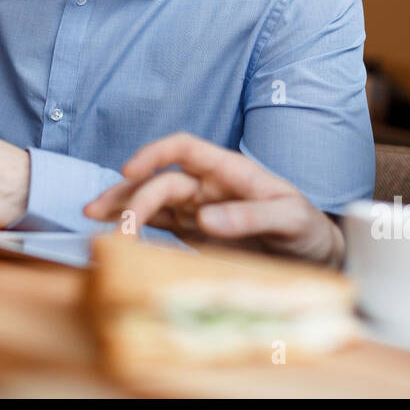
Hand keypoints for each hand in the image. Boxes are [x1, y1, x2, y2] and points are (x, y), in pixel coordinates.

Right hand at [84, 133, 344, 266]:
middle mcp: (209, 188)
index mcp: (229, 171)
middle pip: (160, 181)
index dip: (154, 154)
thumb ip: (251, 216)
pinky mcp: (196, 237)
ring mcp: (200, 212)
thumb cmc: (307, 230)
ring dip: (123, 208)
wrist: (317, 260)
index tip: (129, 171)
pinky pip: (160, 228)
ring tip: (92, 218)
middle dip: (129, 194)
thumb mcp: (290, 219)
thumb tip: (206, 219)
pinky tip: (115, 237)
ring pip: (152, 203)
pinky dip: (137, 231)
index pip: (184, 149)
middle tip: (105, 218)